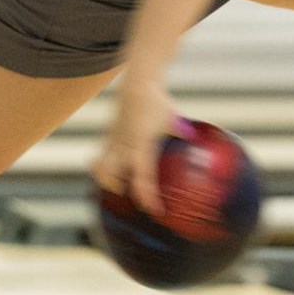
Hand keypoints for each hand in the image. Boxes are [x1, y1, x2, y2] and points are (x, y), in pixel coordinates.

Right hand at [92, 81, 176, 215]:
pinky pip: (101, 158)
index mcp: (139, 145)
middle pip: (109, 177)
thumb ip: (182, 131)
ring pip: (99, 168)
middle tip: (135, 198)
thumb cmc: (156, 102)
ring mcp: (112, 141)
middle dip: (119, 190)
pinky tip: (118, 172)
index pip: (142, 177)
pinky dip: (106, 168)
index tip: (154, 210)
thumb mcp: (172, 118)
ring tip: (122, 185)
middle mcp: (122, 146)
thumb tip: (194, 138)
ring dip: (108, 180)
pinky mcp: (108, 137)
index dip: (147, 196)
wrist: (137, 84)